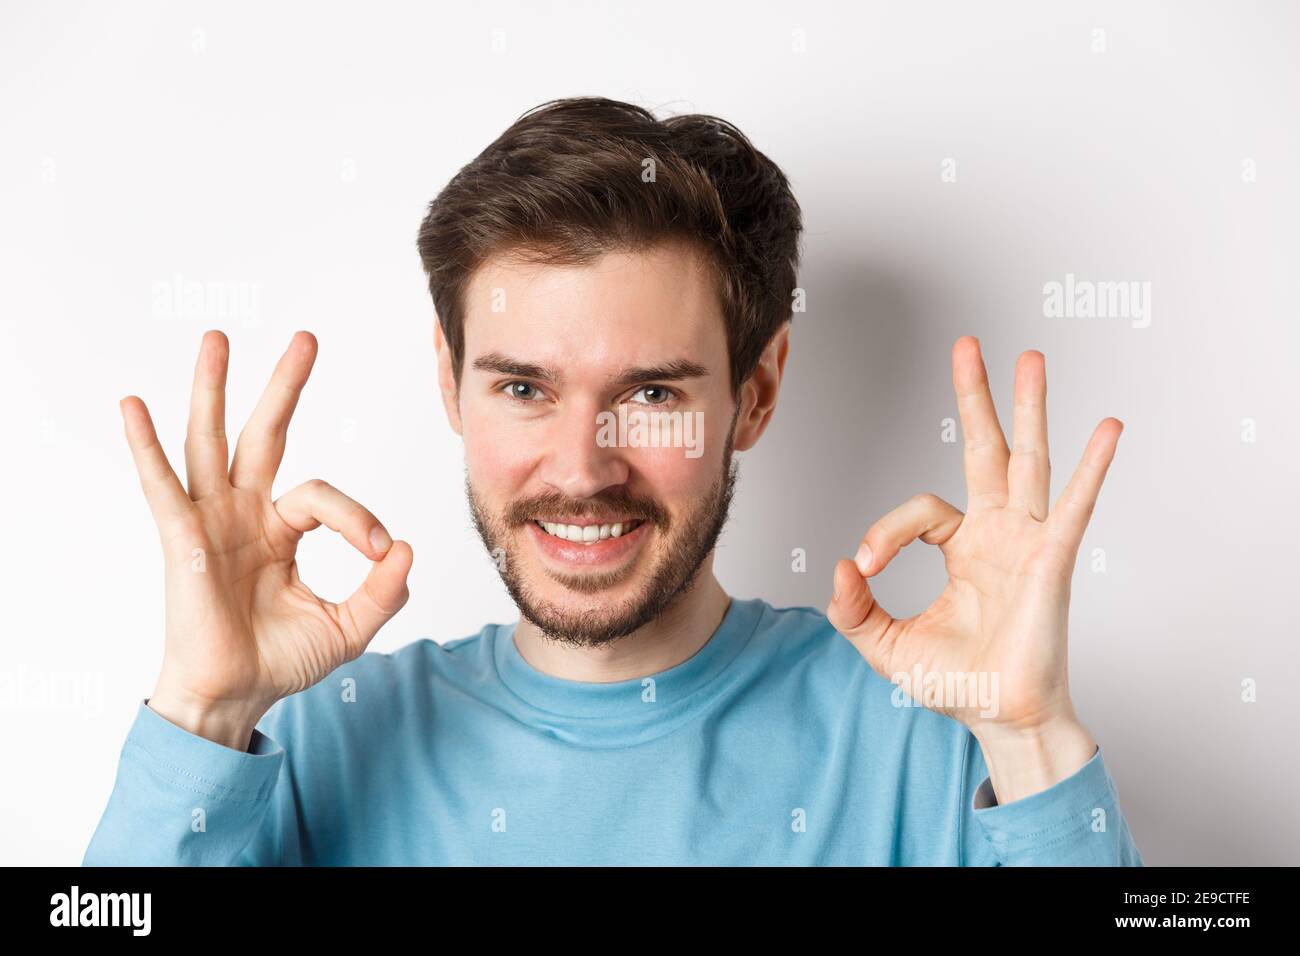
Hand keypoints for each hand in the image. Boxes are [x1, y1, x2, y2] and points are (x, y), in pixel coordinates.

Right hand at [120, 330, 412, 747]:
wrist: (237, 697)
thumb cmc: (282, 660)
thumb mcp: (351, 625)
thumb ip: (385, 590)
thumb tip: (408, 549)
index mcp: (281, 528)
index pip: (324, 497)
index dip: (359, 519)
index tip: (383, 551)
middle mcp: (244, 514)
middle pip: (264, 435)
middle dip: (284, 386)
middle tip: (306, 338)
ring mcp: (210, 522)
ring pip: (211, 442)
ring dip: (212, 390)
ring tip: (216, 339)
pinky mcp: (181, 539)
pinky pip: (162, 486)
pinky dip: (146, 446)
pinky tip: (133, 406)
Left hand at [827, 337, 1120, 794]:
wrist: (998, 719)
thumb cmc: (955, 683)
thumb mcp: (883, 644)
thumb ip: (853, 608)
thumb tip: (840, 566)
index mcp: (964, 548)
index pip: (921, 510)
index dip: (887, 530)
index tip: (867, 565)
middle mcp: (998, 534)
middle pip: (987, 450)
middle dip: (976, 397)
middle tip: (968, 346)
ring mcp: (1028, 541)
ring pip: (1028, 461)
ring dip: (1030, 408)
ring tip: (1030, 357)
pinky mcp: (1052, 560)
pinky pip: (1074, 505)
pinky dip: (1092, 466)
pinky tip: (1107, 428)